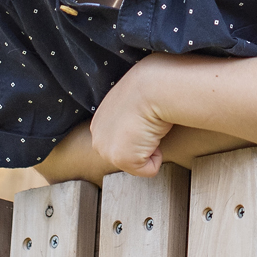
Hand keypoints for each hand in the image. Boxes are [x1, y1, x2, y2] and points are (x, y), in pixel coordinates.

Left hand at [90, 58, 178, 176]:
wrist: (152, 88)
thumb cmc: (149, 88)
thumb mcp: (130, 102)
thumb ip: (127, 117)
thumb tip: (141, 126)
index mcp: (99, 123)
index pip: (121, 140)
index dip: (139, 132)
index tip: (144, 117)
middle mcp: (98, 138)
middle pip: (128, 155)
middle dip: (142, 144)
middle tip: (147, 124)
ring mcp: (108, 150)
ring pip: (138, 162)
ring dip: (149, 148)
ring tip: (148, 127)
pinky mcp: (122, 160)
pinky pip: (149, 169)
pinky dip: (158, 156)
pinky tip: (153, 134)